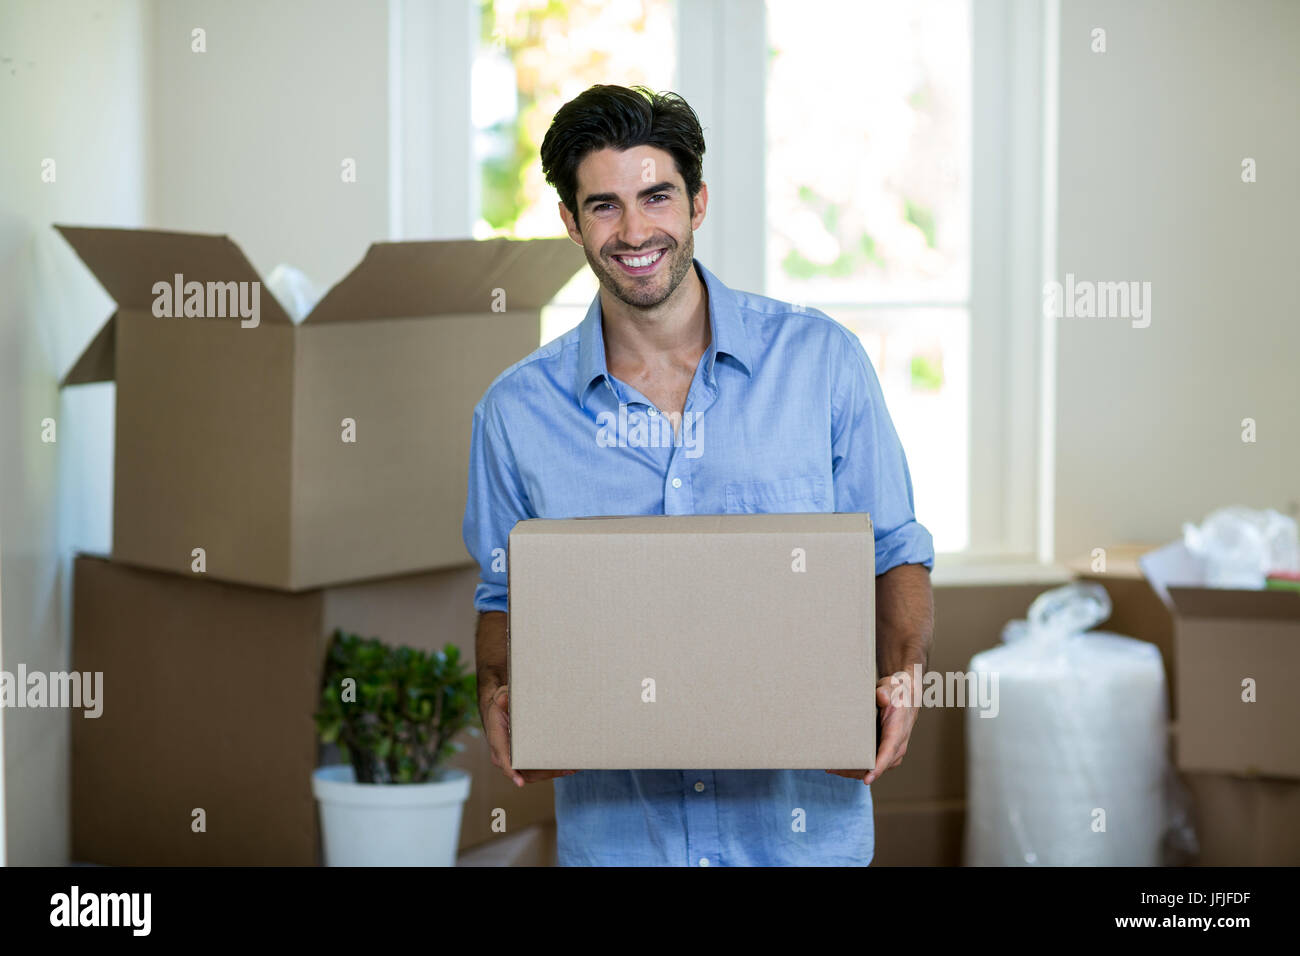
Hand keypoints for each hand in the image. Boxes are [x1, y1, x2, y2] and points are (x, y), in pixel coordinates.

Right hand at [481, 684, 577, 786]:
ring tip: (570, 769)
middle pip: (522, 772)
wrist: (499, 712)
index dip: (511, 772)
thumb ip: (502, 698)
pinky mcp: (522, 761)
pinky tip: (566, 767)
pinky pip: (535, 771)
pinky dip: (550, 770)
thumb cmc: (501, 705)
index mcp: (497, 741)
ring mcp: (513, 760)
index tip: (520, 782)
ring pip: (531, 774)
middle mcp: (503, 756)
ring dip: (551, 773)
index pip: (503, 759)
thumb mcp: (500, 698)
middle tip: (564, 769)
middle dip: (544, 773)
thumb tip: (505, 698)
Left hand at [826, 669, 920, 784]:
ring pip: (873, 768)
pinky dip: (856, 767)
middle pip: (877, 766)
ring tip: (831, 768)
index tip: (867, 779)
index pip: (889, 753)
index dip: (878, 767)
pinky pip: (871, 765)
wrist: (906, 697)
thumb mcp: (893, 687)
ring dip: (853, 770)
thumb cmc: (897, 692)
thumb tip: (882, 697)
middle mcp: (897, 747)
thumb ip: (886, 692)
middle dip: (856, 770)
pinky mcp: (884, 752)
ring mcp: (891, 752)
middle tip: (833, 769)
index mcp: (898, 732)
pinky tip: (839, 765)